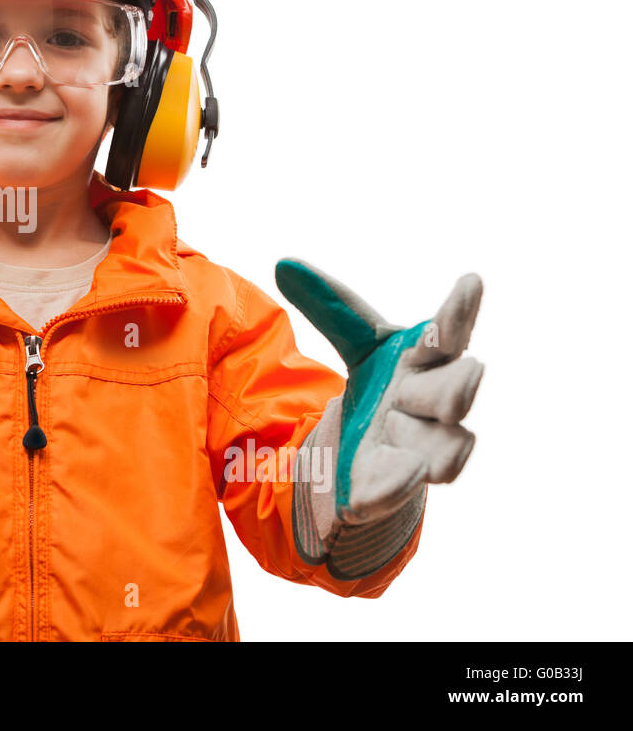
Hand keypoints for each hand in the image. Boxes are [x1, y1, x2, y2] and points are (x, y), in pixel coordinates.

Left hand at [275, 258, 484, 576]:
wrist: (381, 456)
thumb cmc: (388, 388)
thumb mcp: (361, 345)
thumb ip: (330, 308)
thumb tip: (283, 262)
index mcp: (428, 362)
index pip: (451, 333)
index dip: (461, 310)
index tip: (470, 280)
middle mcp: (434, 405)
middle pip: (455, 393)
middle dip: (458, 386)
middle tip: (465, 376)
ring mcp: (422, 448)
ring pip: (448, 448)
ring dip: (440, 446)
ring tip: (432, 451)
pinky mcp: (396, 484)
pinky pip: (398, 489)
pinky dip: (390, 488)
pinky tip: (372, 491)